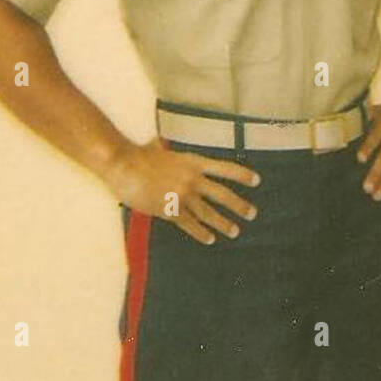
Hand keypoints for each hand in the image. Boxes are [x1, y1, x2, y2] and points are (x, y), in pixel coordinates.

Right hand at [103, 137, 258, 245]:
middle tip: (252, 214)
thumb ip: (164, 148)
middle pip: (223, 195)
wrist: (123, 166)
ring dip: (224, 223)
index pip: (226, 168)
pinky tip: (210, 239)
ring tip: (235, 231)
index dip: (243, 175)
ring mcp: (183, 196)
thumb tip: (156, 141)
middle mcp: (193, 179)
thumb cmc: (137, 154)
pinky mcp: (170, 211)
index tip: (257, 181)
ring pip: (209, 213)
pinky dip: (201, 233)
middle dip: (240, 205)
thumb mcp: (158, 148)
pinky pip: (190, 225)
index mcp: (193, 162)